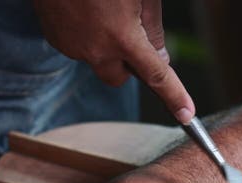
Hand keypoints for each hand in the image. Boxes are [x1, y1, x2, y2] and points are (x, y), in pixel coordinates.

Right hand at [31, 0, 194, 122]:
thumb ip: (153, 24)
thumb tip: (157, 53)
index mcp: (121, 36)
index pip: (155, 75)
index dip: (174, 96)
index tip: (186, 114)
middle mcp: (96, 49)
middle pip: (119, 78)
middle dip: (128, 65)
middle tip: (130, 35)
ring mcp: (72, 46)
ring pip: (97, 59)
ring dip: (105, 45)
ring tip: (102, 9)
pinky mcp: (56, 39)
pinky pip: (78, 46)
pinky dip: (86, 35)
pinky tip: (85, 9)